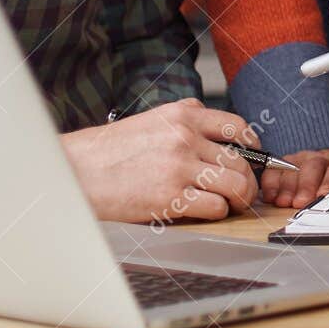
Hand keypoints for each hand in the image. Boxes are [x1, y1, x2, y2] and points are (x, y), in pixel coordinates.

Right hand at [61, 99, 259, 222]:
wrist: (75, 171)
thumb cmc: (107, 151)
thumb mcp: (149, 121)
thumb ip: (183, 121)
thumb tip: (214, 129)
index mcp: (181, 115)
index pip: (236, 126)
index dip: (252, 145)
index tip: (254, 156)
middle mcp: (185, 138)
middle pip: (241, 161)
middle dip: (248, 180)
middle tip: (243, 191)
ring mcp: (179, 167)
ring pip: (235, 184)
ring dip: (238, 198)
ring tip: (230, 204)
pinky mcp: (171, 198)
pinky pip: (216, 207)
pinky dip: (217, 212)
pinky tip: (204, 211)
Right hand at [260, 149, 328, 209]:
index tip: (323, 195)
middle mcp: (324, 158)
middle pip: (314, 166)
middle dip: (306, 185)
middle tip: (300, 202)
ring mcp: (303, 160)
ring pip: (293, 168)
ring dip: (287, 186)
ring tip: (284, 202)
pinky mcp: (285, 164)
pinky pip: (274, 169)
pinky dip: (271, 182)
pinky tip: (270, 196)